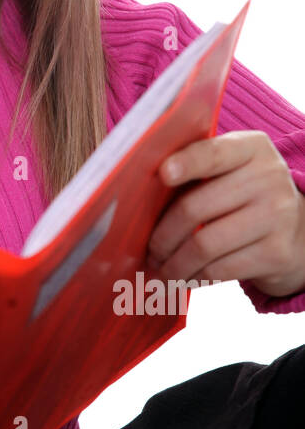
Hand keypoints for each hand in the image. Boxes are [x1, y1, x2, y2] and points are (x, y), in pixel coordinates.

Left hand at [146, 130, 304, 298]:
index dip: (186, 162)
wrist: (300, 231)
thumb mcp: (233, 170)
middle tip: (149, 251)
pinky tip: (183, 280)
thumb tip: (140, 194)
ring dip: (174, 264)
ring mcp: (277, 216)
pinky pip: (220, 269)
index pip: (213, 152)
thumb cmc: (246, 196)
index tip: (162, 174)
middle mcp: (269, 178)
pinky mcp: (276, 253)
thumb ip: (197, 169)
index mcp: (252, 148)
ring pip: (204, 244)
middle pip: (196, 207)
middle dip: (162, 236)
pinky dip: (194, 278)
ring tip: (161, 270)